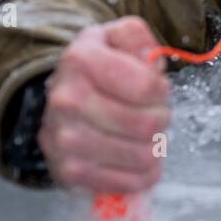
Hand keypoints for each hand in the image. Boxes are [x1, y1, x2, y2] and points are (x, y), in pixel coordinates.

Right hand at [38, 16, 169, 193]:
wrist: (60, 98)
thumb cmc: (100, 67)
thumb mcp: (116, 37)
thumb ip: (138, 37)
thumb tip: (150, 61)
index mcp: (81, 60)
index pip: (147, 86)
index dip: (161, 89)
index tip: (154, 88)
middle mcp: (66, 100)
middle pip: (147, 125)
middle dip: (161, 118)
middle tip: (153, 114)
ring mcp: (64, 140)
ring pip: (141, 156)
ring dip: (154, 147)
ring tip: (144, 135)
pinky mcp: (69, 172)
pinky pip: (127, 183)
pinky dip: (143, 174)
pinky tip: (137, 158)